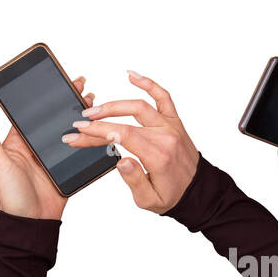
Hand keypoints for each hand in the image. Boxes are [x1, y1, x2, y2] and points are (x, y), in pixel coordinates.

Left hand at [0, 77, 94, 220]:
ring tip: (93, 103)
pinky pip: (78, 151)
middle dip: (67, 103)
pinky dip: (88, 140)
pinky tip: (98, 129)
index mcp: (18, 142)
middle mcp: (35, 147)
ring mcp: (52, 158)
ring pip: (68, 133)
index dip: (44, 98)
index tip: (56, 81)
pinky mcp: (65, 170)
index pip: (33, 114)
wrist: (31, 224)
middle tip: (80, 86)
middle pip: (53, 120)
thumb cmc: (9, 196)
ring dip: (80, 119)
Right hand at [62, 71, 197, 213]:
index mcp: (158, 156)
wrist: (197, 190)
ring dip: (114, 104)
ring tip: (94, 109)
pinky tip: (131, 76)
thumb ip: (134, 181)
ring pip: (140, 105)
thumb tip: (121, 161)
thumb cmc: (173, 195)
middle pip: (126, 121)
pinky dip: (148, 84)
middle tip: (80, 123)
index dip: (98, 131)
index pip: (122, 136)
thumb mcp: (150, 200)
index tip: (80, 132)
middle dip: (98, 120)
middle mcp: (165, 137)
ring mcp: (170, 126)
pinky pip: (163, 97)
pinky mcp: (174, 121)